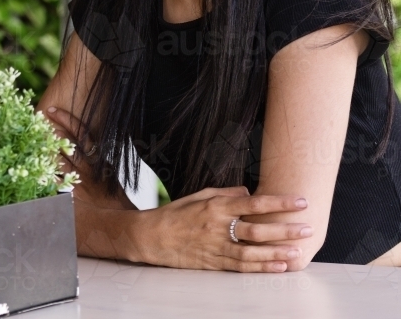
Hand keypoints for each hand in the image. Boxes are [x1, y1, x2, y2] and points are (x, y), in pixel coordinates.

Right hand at [140, 186, 312, 272]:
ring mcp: (216, 247)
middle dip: (285, 229)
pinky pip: (241, 266)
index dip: (279, 203)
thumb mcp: (198, 196)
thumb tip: (249, 191)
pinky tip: (278, 266)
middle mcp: (218, 227)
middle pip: (257, 229)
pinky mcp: (213, 262)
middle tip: (307, 227)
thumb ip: (225, 193)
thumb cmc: (176, 214)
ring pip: (252, 251)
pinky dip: (261, 267)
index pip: (253, 203)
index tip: (300, 201)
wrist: (152, 236)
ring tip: (298, 251)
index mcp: (215, 206)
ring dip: (277, 252)